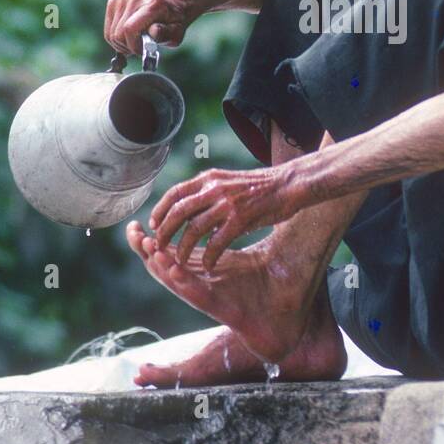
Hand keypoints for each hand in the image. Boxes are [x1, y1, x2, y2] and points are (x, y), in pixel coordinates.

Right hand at [104, 0, 198, 54]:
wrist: (172, 2)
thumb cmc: (174, 20)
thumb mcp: (176, 32)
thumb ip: (165, 33)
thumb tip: (153, 32)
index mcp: (153, 5)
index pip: (129, 28)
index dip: (132, 45)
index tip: (141, 51)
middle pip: (118, 33)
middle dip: (127, 46)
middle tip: (139, 48)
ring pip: (111, 32)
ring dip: (121, 43)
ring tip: (135, 41)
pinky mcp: (115, 0)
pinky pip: (108, 27)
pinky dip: (116, 35)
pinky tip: (128, 34)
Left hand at [149, 165, 301, 269]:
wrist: (290, 184)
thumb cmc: (262, 186)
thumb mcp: (228, 181)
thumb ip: (209, 193)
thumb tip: (190, 209)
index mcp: (209, 178)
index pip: (175, 193)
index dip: (160, 209)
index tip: (153, 223)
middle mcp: (214, 188)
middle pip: (178, 212)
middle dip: (164, 232)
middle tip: (158, 246)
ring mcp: (226, 204)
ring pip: (193, 230)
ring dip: (183, 248)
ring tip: (179, 261)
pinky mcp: (239, 219)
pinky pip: (216, 243)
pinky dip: (209, 257)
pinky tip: (209, 266)